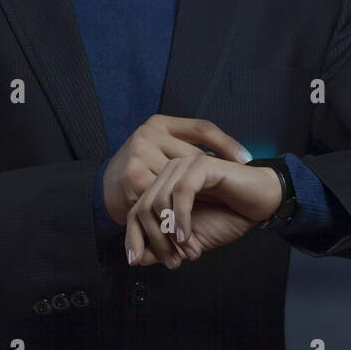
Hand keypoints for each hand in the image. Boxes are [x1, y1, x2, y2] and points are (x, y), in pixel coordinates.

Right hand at [102, 116, 250, 227]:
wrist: (103, 187)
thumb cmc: (141, 169)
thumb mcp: (159, 146)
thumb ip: (186, 149)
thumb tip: (232, 156)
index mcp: (161, 124)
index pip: (202, 128)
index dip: (226, 143)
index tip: (246, 159)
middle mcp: (149, 135)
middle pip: (194, 158)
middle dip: (213, 179)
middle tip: (236, 193)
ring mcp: (140, 156)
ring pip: (181, 183)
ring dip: (197, 202)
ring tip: (219, 211)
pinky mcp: (134, 182)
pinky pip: (165, 201)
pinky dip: (178, 216)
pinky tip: (189, 225)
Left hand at [124, 153, 283, 267]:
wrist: (260, 204)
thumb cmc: (228, 216)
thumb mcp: (190, 240)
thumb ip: (164, 247)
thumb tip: (137, 258)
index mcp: (164, 188)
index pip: (136, 211)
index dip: (133, 237)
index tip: (135, 261)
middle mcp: (170, 173)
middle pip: (144, 208)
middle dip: (155, 240)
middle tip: (172, 261)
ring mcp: (185, 166)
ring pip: (159, 202)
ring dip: (170, 233)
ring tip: (186, 249)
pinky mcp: (202, 165)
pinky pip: (181, 193)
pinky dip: (181, 218)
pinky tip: (187, 236)